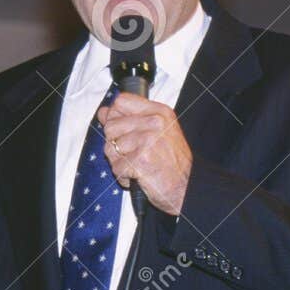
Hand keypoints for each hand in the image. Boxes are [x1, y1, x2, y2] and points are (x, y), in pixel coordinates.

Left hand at [98, 92, 192, 215]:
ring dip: (119, 162)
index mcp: (159, 112)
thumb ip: (129, 119)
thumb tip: (103, 112)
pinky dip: (123, 177)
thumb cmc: (172, 162)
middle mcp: (154, 122)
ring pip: (110, 148)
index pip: (121, 101)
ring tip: (138, 166)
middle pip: (111, 126)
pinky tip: (139, 176)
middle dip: (115, 144)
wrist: (186, 187)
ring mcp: (148, 140)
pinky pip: (116, 167)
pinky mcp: (141, 160)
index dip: (114, 116)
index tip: (122, 130)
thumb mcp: (157, 132)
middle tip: (133, 155)